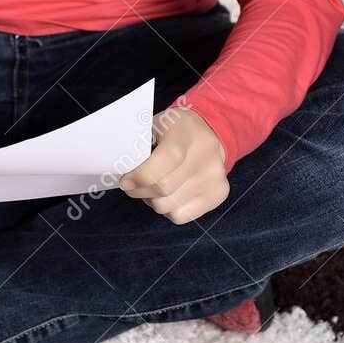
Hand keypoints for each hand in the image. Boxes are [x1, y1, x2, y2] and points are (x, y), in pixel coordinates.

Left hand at [119, 106, 227, 223]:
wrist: (208, 131)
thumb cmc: (172, 131)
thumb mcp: (154, 127)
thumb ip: (139, 148)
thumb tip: (124, 175)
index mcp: (185, 131)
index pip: (164, 161)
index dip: (140, 176)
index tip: (126, 180)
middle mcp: (206, 154)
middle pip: (163, 189)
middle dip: (139, 190)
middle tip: (133, 185)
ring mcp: (215, 176)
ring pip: (168, 207)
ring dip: (152, 201)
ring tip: (152, 187)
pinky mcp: (219, 193)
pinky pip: (180, 216)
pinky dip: (168, 209)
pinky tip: (169, 194)